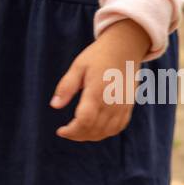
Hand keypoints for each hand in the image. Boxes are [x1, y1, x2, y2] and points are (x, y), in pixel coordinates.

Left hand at [49, 19, 151, 141]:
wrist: (125, 48)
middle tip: (66, 131)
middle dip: (78, 135)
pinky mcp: (129, 106)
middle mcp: (113, 101)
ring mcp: (123, 105)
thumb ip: (66, 86)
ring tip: (77, 131)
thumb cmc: (98, 56)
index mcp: (98, 91)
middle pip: (94, 129)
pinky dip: (104, 133)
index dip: (72, 131)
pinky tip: (93, 128)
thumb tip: (54, 105)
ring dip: (90, 136)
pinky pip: (117, 127)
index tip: (60, 131)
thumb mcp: (78, 66)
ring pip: (106, 132)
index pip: (85, 120)